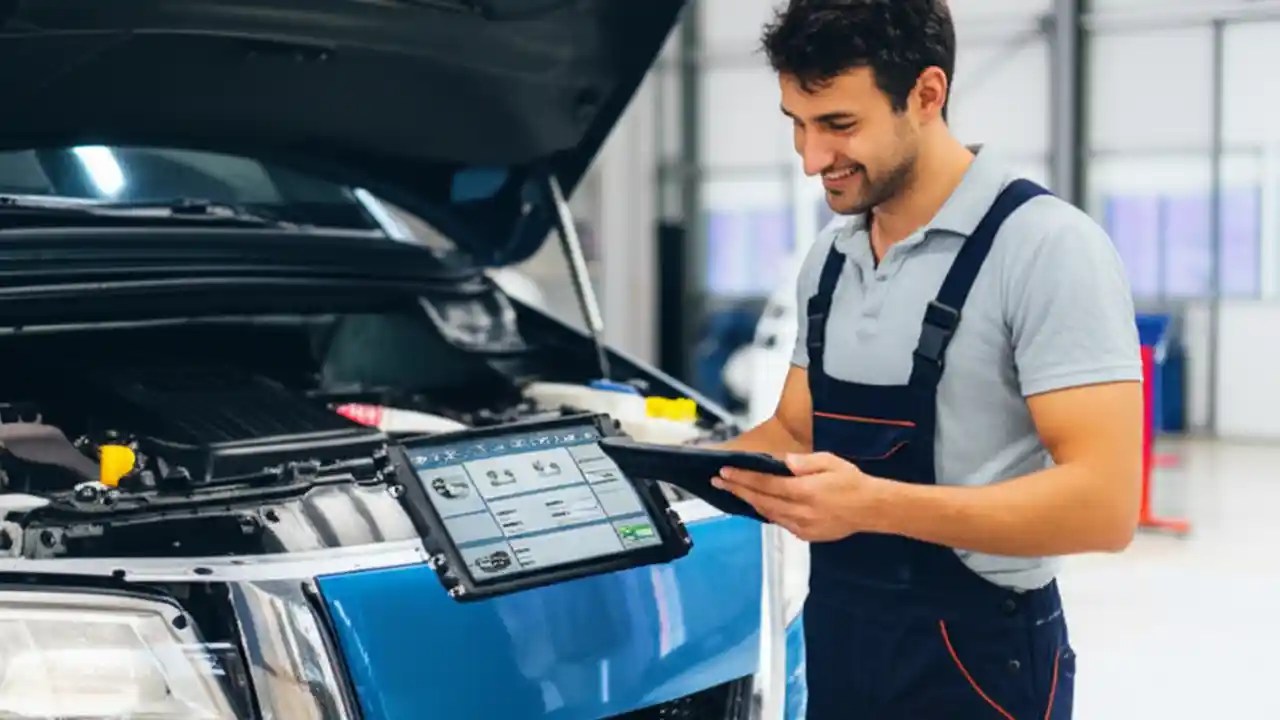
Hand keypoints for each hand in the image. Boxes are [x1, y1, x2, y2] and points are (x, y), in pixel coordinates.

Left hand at [712, 452, 889, 541]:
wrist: (872, 510)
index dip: (743, 478)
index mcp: (805, 491)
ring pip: (767, 514)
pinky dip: (766, 512)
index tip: (726, 472)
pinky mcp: (806, 535)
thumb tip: (783, 461)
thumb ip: (805, 462)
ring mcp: (802, 526)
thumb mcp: (831, 462)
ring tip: (733, 490)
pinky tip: (758, 503)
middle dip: (737, 490)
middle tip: (718, 481)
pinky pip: (780, 522)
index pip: (766, 484)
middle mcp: (800, 512)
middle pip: (760, 501)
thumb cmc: (853, 483)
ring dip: (748, 502)